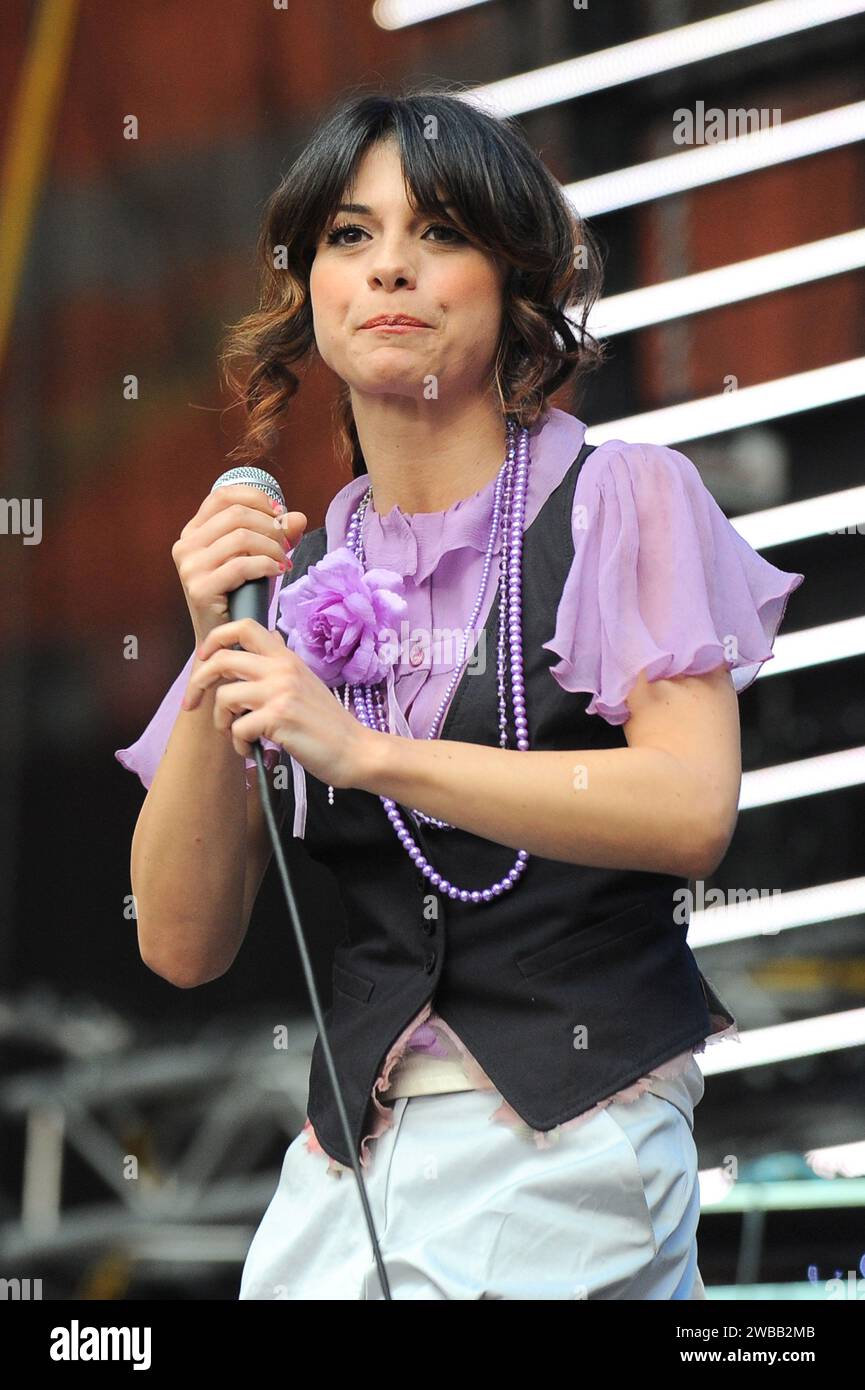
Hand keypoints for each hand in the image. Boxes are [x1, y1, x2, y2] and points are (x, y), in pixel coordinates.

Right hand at [172, 484, 306, 641]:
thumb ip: (276, 534)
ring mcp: (189, 567)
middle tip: (286, 543)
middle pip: (237, 514)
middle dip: (270, 526)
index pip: (223, 496)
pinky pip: (241, 565)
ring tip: (283, 561)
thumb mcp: (259, 556)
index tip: (280, 514)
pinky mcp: (199, 588)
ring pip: (241, 537)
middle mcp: (185, 545)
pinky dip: (266, 564)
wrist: (226, 638)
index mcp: (194, 531)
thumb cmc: (242, 595)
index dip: (256, 498)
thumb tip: (298, 517)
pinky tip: (277, 571)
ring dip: (272, 547)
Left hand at [180, 617, 378, 789]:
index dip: (215, 639)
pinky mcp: (279, 718)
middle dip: (198, 683)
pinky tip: (252, 750)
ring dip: (221, 722)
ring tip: (237, 735)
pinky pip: (237, 728)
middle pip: (221, 660)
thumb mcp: (307, 680)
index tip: (204, 660)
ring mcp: (280, 692)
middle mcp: (282, 669)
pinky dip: (239, 744)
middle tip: (193, 703)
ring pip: (224, 697)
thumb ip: (283, 661)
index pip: (245, 626)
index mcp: (287, 658)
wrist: (356, 750)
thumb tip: (268, 636)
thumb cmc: (328, 723)